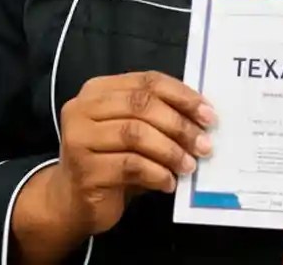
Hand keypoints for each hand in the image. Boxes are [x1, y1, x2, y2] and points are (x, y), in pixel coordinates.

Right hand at [56, 70, 215, 232]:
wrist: (73, 200)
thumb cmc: (111, 161)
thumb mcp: (134, 132)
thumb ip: (158, 117)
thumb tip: (203, 118)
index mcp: (98, 89)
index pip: (147, 81)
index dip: (182, 95)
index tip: (208, 115)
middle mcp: (83, 108)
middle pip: (141, 105)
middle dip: (179, 124)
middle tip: (204, 144)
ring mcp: (78, 138)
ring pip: (135, 134)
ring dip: (170, 151)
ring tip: (189, 165)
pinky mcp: (84, 169)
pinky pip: (130, 166)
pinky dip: (156, 173)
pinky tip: (168, 183)